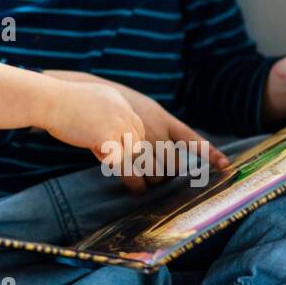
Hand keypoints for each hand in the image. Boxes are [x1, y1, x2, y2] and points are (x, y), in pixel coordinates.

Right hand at [39, 82, 146, 175]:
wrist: (48, 101)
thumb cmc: (58, 102)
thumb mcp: (88, 100)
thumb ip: (102, 112)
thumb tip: (107, 134)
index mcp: (118, 100)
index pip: (136, 125)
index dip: (124, 138)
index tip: (107, 140)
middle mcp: (123, 110)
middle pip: (137, 140)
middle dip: (120, 147)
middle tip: (97, 143)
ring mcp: (118, 123)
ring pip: (130, 150)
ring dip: (113, 152)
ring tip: (91, 142)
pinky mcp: (109, 136)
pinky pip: (116, 159)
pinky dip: (102, 157)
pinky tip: (88, 145)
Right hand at [45, 71, 230, 194]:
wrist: (59, 99)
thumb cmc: (82, 103)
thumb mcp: (116, 104)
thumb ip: (134, 122)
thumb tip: (140, 146)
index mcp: (151, 114)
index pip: (186, 136)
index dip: (207, 152)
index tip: (226, 166)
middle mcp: (147, 126)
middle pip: (170, 162)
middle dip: (165, 176)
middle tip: (158, 180)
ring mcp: (132, 137)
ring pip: (153, 172)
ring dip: (148, 181)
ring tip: (138, 180)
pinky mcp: (117, 148)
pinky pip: (134, 177)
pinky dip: (135, 184)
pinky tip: (132, 185)